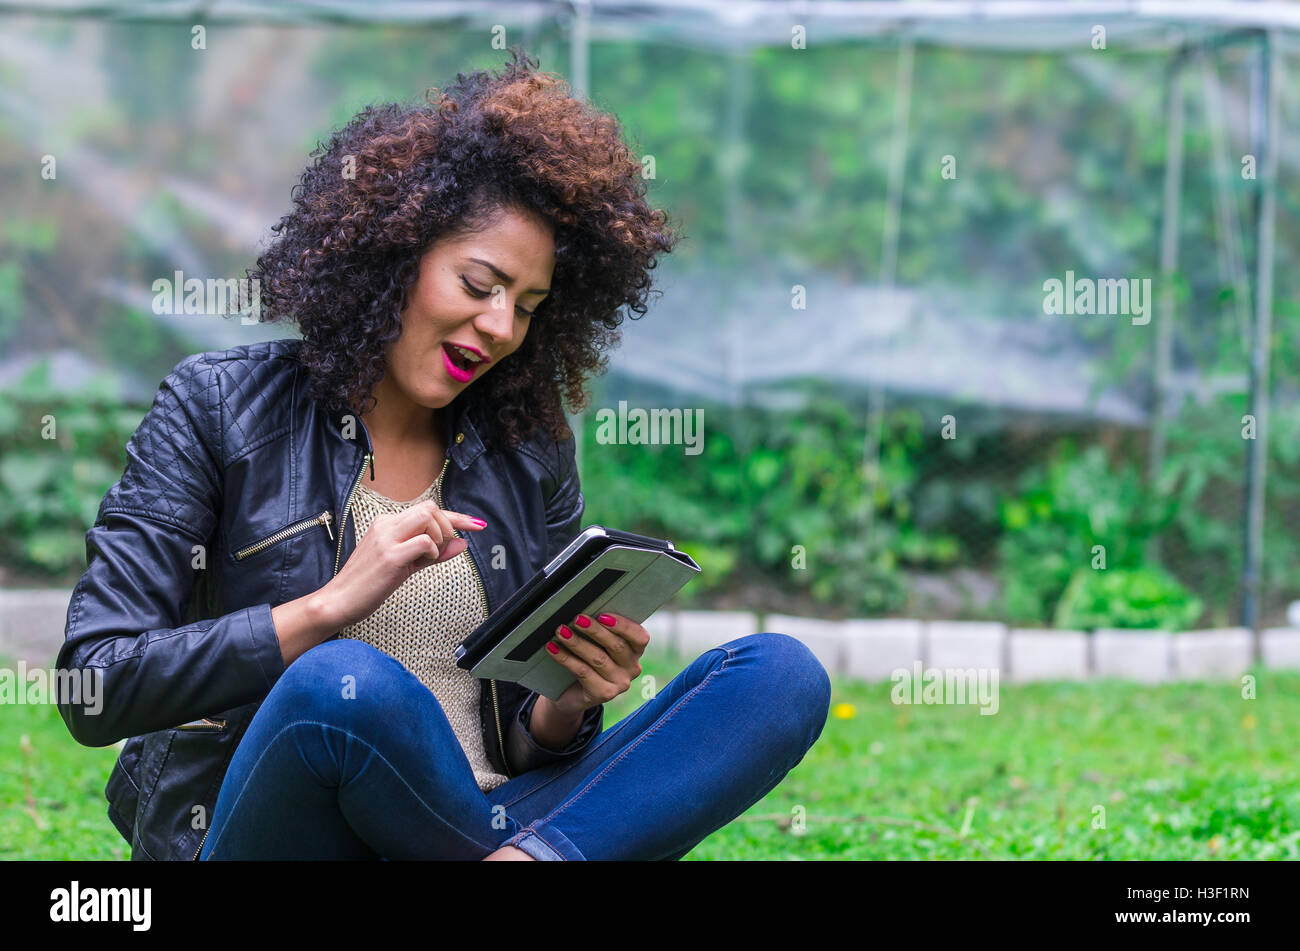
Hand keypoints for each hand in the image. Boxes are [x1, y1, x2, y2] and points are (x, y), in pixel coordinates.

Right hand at [314, 500, 484, 630]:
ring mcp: (387, 538)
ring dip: (441, 537)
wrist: (338, 601)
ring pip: (428, 517)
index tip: (477, 525)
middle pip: (430, 507)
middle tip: (445, 549)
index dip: (456, 517)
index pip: (428, 510)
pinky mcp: (390, 556)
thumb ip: (433, 553)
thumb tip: (461, 544)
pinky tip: (423, 564)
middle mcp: (386, 524)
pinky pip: (425, 542)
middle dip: (449, 525)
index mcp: (387, 523)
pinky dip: (433, 552)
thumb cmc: (369, 584)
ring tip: (430, 558)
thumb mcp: (406, 565)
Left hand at [543, 612, 649, 716]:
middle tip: (577, 619)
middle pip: (616, 646)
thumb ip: (600, 630)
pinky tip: (553, 649)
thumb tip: (585, 613)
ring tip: (561, 631)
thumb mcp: (597, 644)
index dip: (623, 625)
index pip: (639, 636)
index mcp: (635, 650)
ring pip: (598, 659)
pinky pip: (583, 672)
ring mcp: (619, 683)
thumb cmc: (586, 660)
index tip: (602, 615)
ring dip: (577, 643)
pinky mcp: (604, 694)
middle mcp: (632, 668)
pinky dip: (566, 658)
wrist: (571, 693)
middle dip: (595, 630)